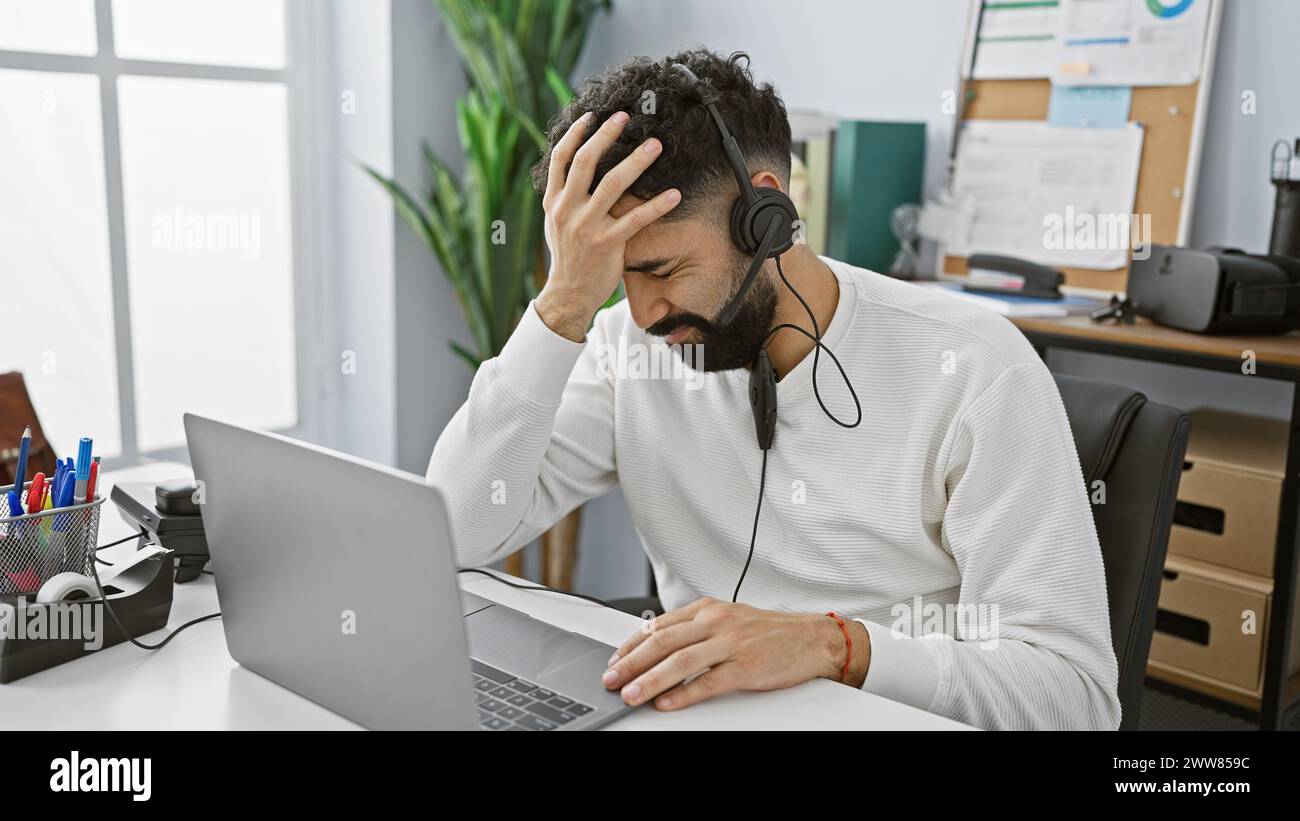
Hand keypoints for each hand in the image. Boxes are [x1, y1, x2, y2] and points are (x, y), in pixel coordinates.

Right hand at [535, 110, 680, 341]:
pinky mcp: (607, 244)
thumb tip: (574, 166)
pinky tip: (674, 194)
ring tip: (655, 146)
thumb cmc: (568, 255)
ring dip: (636, 162)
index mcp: (553, 201)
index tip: (592, 116)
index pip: (560, 158)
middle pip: (586, 162)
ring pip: (612, 185)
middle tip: (625, 117)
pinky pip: (636, 219)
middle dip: (606, 136)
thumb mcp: (554, 222)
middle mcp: (566, 210)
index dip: (575, 134)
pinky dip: (657, 205)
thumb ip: (563, 195)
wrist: (568, 293)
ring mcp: (586, 227)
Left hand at [602, 597, 870, 711]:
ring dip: (650, 680)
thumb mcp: (726, 619)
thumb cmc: (768, 632)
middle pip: (662, 642)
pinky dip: (683, 695)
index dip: (631, 644)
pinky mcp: (745, 667)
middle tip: (611, 679)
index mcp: (707, 608)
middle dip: (631, 662)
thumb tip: (656, 644)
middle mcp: (716, 621)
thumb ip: (694, 628)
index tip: (614, 660)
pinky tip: (666, 703)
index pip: (657, 625)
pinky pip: (707, 682)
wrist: (811, 638)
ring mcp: (730, 644)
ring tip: (631, 694)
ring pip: (679, 662)